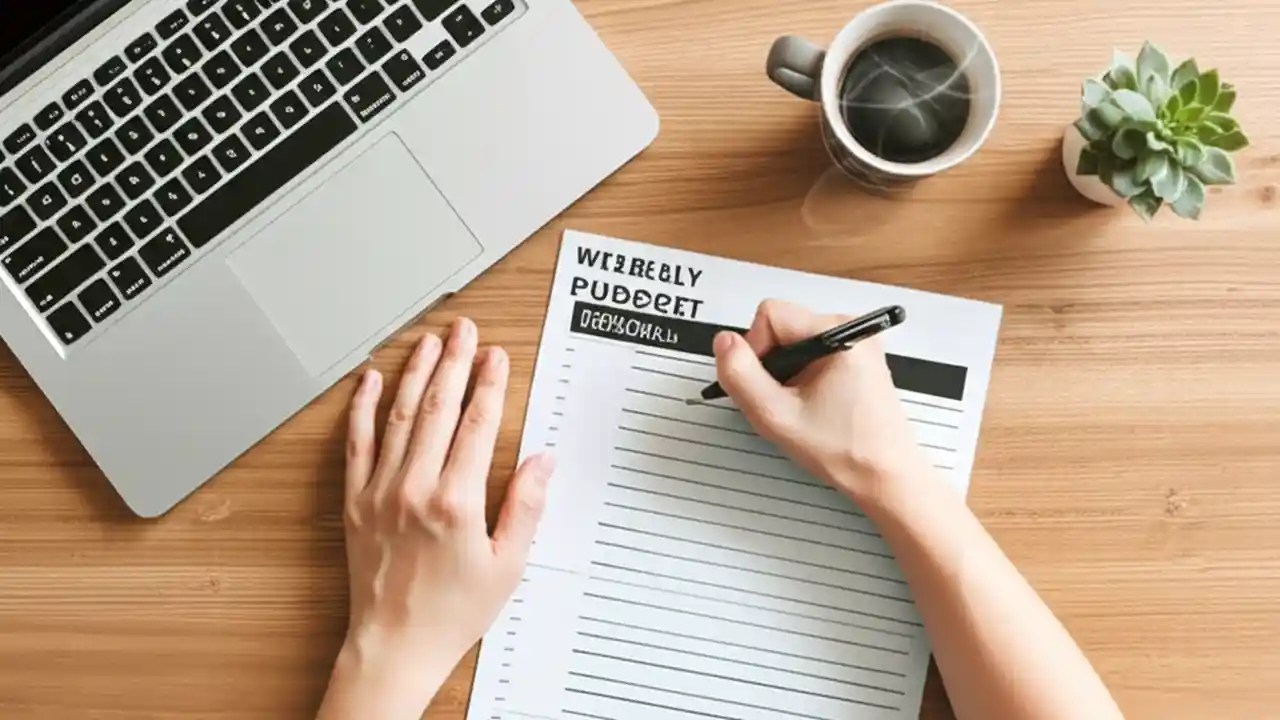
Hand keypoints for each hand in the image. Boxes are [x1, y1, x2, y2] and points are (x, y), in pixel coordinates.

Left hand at [318, 318, 555, 719]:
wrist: (395, 645)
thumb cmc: (452, 613)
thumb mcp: (508, 565)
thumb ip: (525, 507)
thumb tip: (541, 462)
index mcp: (456, 503)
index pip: (477, 426)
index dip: (490, 385)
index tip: (497, 358)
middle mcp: (414, 489)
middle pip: (437, 409)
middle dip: (454, 363)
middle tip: (465, 331)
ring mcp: (380, 492)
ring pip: (399, 416)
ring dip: (415, 373)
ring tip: (429, 342)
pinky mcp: (356, 501)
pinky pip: (357, 443)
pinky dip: (363, 408)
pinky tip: (371, 380)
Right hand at [712, 300, 931, 506]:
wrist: (886, 476)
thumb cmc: (843, 450)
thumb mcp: (776, 416)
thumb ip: (740, 374)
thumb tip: (724, 341)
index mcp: (838, 333)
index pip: (770, 314)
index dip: (754, 350)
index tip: (764, 386)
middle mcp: (852, 329)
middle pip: (782, 326)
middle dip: (770, 364)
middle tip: (781, 402)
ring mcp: (858, 343)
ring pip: (794, 341)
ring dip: (786, 373)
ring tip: (799, 407)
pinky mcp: (858, 358)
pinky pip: (812, 353)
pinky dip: (802, 377)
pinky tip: (812, 405)